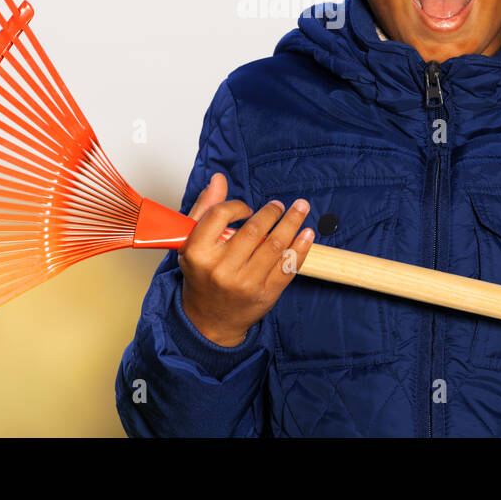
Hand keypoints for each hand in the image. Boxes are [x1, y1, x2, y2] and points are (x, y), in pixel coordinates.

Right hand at [178, 172, 314, 346]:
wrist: (209, 320)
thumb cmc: (202, 275)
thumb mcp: (193, 243)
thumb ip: (205, 208)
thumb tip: (218, 179)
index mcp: (198, 252)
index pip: (221, 215)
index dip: (237, 206)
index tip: (246, 208)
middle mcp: (221, 268)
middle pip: (254, 229)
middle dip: (273, 212)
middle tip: (280, 205)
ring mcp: (245, 283)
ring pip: (274, 245)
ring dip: (292, 223)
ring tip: (301, 208)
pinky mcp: (265, 294)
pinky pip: (287, 266)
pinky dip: (300, 247)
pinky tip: (307, 233)